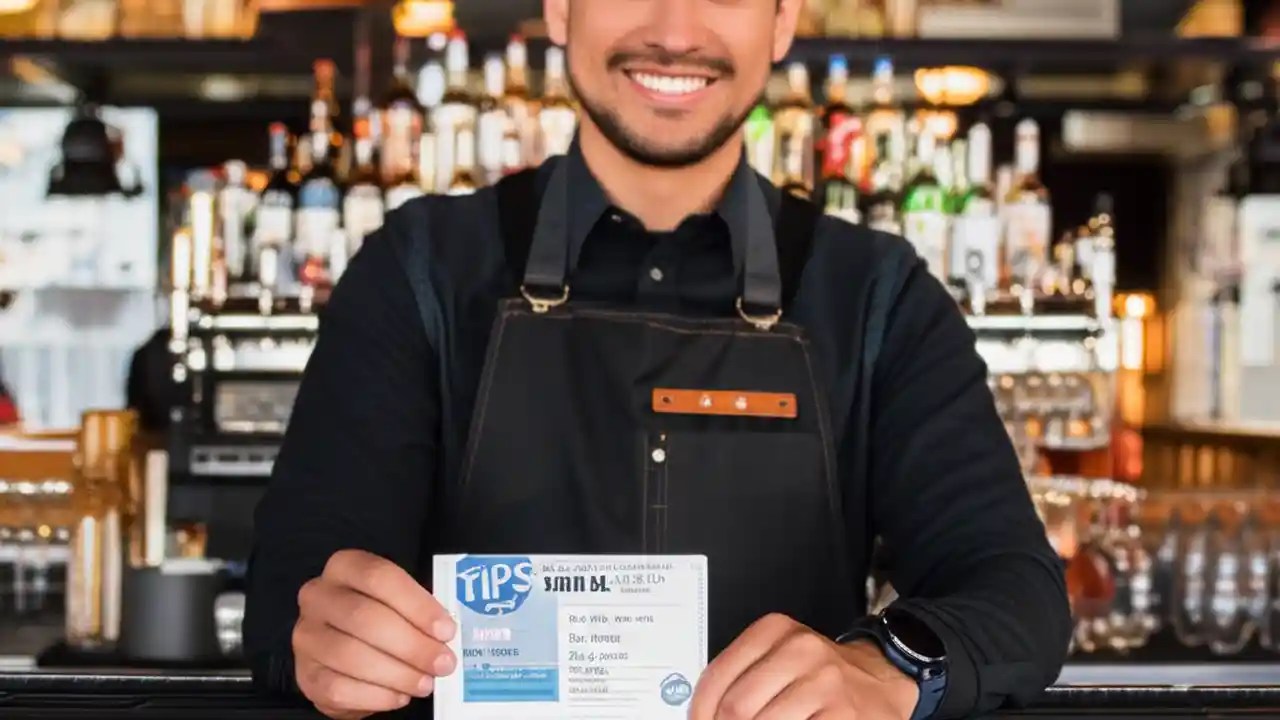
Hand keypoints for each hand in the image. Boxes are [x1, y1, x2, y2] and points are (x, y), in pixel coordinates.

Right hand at [293, 549, 457, 719]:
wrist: (341, 652)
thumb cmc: (380, 619)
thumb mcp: (398, 603)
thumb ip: (419, 612)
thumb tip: (445, 635)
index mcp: (343, 567)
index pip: (379, 577)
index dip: (416, 604)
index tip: (446, 630)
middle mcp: (317, 597)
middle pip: (365, 618)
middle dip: (411, 644)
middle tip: (442, 663)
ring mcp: (306, 636)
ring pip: (351, 655)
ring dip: (397, 673)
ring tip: (425, 682)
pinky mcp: (305, 675)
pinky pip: (339, 688)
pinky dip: (376, 696)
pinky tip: (399, 696)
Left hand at [690, 613, 918, 719]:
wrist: (883, 680)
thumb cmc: (822, 675)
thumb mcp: (779, 657)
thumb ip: (741, 678)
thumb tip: (704, 713)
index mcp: (775, 630)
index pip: (717, 677)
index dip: (700, 712)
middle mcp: (801, 650)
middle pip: (737, 707)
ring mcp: (825, 684)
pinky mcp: (843, 715)